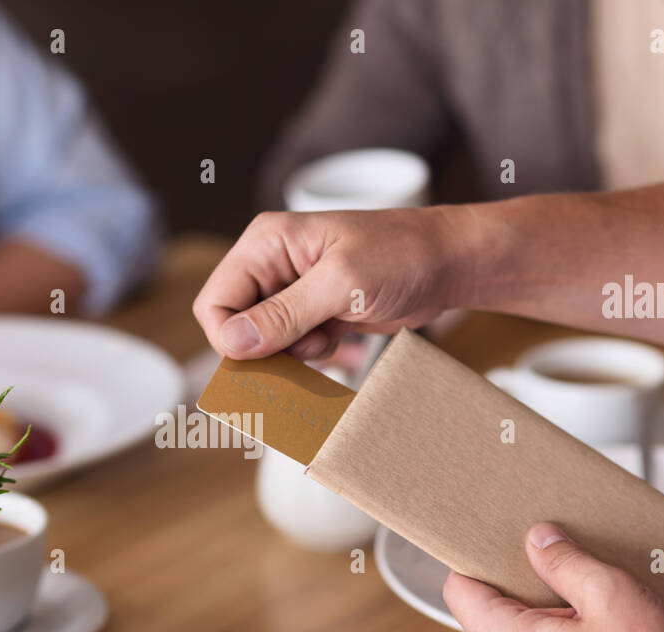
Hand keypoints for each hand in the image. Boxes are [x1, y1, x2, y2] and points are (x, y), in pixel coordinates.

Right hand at [191, 207, 472, 360]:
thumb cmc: (404, 255)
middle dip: (266, 348)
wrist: (449, 263)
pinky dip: (309, 354)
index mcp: (266, 243)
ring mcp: (290, 289)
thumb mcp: (342, 285)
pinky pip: (289, 347)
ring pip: (262, 342)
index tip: (266, 356)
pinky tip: (338, 338)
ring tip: (329, 336)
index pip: (215, 302)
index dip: (231, 337)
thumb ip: (284, 315)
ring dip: (292, 354)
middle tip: (306, 347)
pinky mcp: (311, 311)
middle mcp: (271, 264)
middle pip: (234, 325)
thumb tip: (233, 342)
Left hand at [441, 523, 663, 631]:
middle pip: (490, 616)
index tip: (500, 546)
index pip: (460, 591)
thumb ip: (564, 562)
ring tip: (589, 611)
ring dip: (546, 622)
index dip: (477, 561)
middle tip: (562, 574)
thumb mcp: (609, 594)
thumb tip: (537, 541)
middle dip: (522, 591)